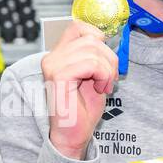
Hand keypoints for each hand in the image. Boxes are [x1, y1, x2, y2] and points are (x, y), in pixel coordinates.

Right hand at [42, 20, 118, 158]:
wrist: (73, 135)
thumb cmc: (82, 109)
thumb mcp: (94, 75)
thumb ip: (96, 55)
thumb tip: (111, 38)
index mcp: (59, 55)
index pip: (79, 27)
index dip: (98, 38)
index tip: (105, 61)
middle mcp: (52, 58)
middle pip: (91, 38)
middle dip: (109, 58)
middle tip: (109, 79)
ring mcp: (53, 66)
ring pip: (93, 49)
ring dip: (107, 69)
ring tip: (103, 86)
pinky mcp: (58, 76)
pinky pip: (91, 63)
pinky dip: (103, 75)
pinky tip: (99, 89)